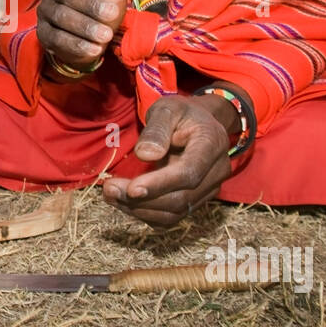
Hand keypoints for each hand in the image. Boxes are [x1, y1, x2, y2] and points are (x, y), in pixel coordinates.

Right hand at [37, 0, 127, 70]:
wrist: (94, 36)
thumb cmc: (104, 6)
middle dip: (91, 5)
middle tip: (112, 14)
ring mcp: (44, 10)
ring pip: (61, 16)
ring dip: (86, 26)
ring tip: (106, 35)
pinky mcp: (42, 32)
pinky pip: (56, 38)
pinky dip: (77, 44)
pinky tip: (95, 48)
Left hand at [101, 94, 232, 228]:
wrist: (200, 124)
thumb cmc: (181, 114)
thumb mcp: (167, 109)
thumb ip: (157, 129)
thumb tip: (145, 155)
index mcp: (211, 144)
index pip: (189, 173)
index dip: (160, 184)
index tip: (131, 189)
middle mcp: (216, 172)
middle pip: (181, 199)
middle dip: (142, 200)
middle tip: (109, 189)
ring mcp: (209, 190)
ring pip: (174, 212)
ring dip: (139, 210)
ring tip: (111, 195)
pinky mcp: (196, 201)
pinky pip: (171, 217)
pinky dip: (145, 214)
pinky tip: (124, 202)